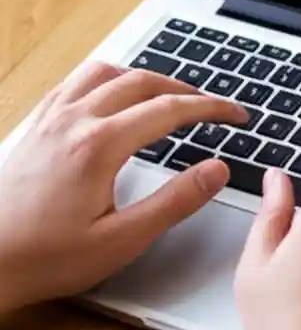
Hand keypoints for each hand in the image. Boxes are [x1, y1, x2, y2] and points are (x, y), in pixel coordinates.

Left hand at [0, 61, 245, 313]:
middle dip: (185, 89)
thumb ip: (176, 201)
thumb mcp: (123, 239)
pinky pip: (74, 82)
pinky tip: (112, 96)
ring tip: (168, 94)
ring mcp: (49, 120)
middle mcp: (73, 122)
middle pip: (141, 81)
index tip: (236, 114)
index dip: (211, 108)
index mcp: (99, 146)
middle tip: (212, 106)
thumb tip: (217, 170)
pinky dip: (106, 79)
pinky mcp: (34, 128)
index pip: (170, 109)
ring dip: (144, 76)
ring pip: (105, 72)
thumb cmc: (45, 257)